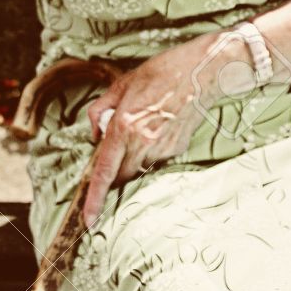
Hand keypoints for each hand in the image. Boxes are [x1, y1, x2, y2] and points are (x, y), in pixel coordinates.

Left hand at [81, 33, 228, 227]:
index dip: (94, 198)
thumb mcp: (121, 84)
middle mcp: (143, 142)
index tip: (88, 219)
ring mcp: (162, 148)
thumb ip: (99, 111)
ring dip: (134, 158)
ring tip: (143, 126)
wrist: (201, 72)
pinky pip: (156, 159)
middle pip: (122, 176)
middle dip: (115, 170)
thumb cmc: (161, 72)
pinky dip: (151, 150)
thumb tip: (95, 135)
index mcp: (124, 126)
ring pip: (139, 168)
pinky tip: (159, 126)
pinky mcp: (177, 149)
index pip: (104, 171)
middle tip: (118, 145)